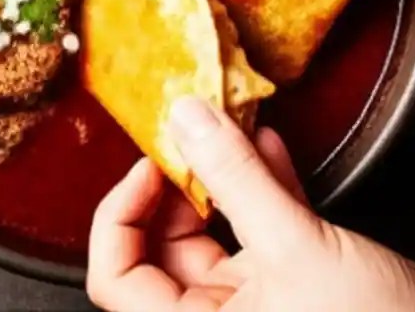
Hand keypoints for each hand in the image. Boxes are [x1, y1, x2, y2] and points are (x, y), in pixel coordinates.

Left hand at [87, 97, 414, 310]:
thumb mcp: (296, 246)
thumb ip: (237, 179)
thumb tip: (187, 120)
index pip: (117, 275)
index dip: (122, 215)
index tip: (152, 163)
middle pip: (162, 245)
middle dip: (177, 182)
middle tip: (191, 134)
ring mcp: (257, 301)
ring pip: (215, 228)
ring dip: (221, 173)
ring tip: (228, 124)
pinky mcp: (296, 279)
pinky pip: (262, 226)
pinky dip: (263, 183)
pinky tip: (268, 145)